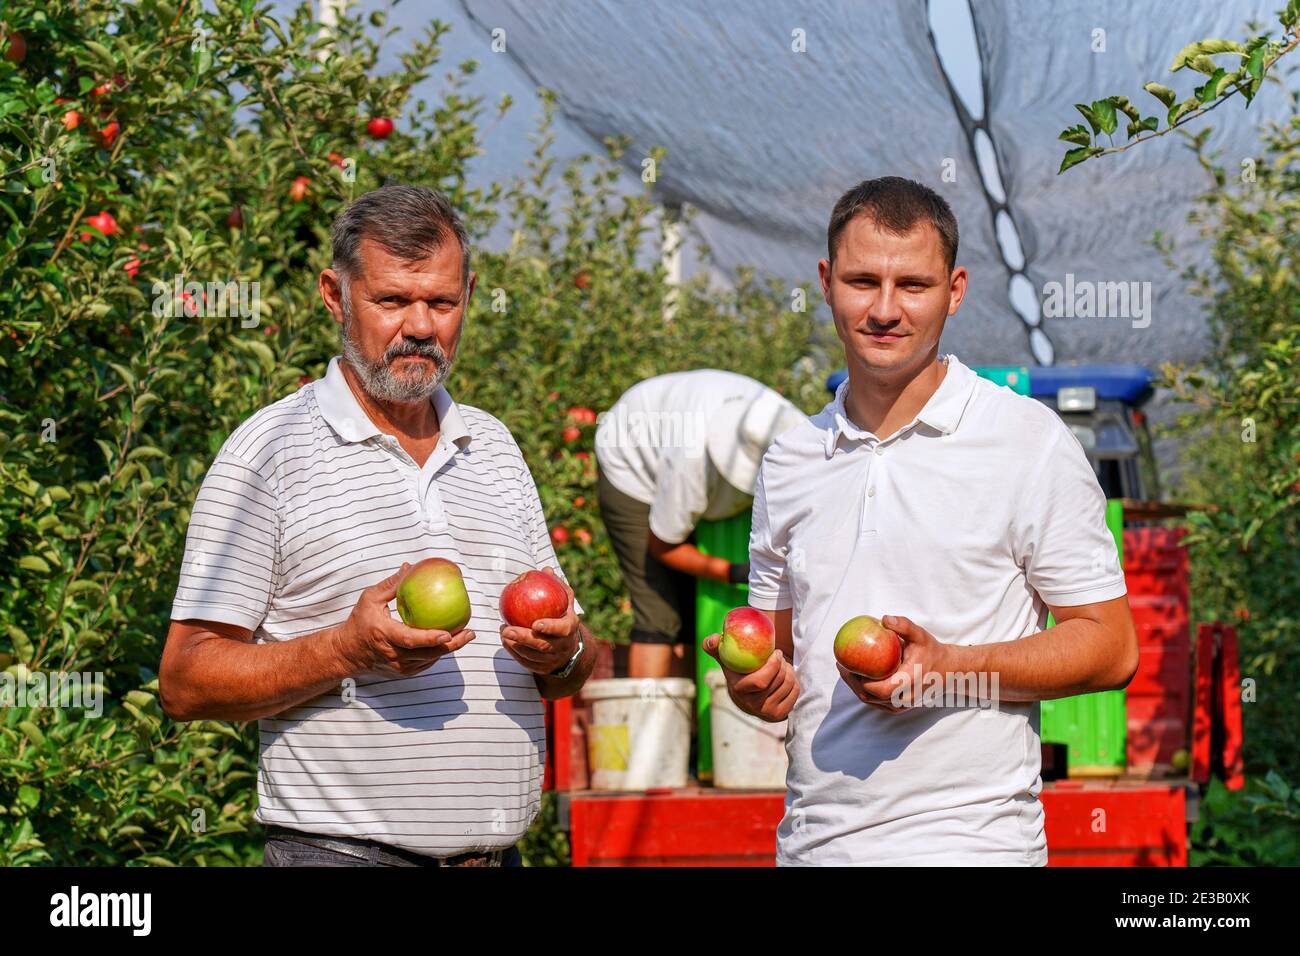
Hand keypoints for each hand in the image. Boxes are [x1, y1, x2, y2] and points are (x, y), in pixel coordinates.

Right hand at [334, 563, 475, 676]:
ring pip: (429, 660)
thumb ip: (392, 584)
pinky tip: (451, 641)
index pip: (409, 640)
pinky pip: (426, 663)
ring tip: (467, 635)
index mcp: (384, 634)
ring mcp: (398, 667)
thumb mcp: (370, 599)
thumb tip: (410, 566)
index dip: (430, 638)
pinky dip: (438, 653)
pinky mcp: (403, 672)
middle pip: (427, 654)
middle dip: (452, 645)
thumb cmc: (360, 621)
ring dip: (449, 649)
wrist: (347, 652)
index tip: (448, 632)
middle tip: (470, 632)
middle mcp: (392, 654)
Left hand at [499, 567, 580, 675]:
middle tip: (507, 629)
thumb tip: (546, 569)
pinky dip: (513, 652)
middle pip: (543, 646)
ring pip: (532, 656)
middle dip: (524, 638)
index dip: (550, 627)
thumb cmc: (561, 615)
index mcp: (570, 628)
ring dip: (514, 645)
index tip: (535, 623)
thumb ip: (556, 586)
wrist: (568, 645)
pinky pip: (526, 662)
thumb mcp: (564, 600)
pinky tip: (504, 640)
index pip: (562, 630)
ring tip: (502, 632)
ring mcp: (553, 660)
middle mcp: (564, 647)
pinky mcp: (542, 669)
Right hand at [702, 633, 797, 721]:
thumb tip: (713, 639)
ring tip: (783, 665)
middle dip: (783, 664)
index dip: (773, 665)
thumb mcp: (726, 660)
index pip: (761, 681)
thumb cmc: (738, 672)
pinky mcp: (780, 715)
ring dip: (789, 670)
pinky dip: (794, 680)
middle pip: (778, 681)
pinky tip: (786, 676)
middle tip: (780, 656)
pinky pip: (795, 692)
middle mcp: (753, 705)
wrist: (748, 696)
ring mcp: (767, 712)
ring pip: (788, 685)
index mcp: (739, 690)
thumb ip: (716, 647)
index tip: (776, 652)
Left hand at [837, 614, 956, 712]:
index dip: (858, 679)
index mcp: (908, 683)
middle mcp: (904, 698)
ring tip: (845, 670)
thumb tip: (884, 618)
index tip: (846, 663)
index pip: (877, 689)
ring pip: (872, 701)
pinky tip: (857, 677)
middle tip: (841, 665)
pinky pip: (877, 702)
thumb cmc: (931, 651)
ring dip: (856, 688)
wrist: (948, 670)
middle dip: (851, 682)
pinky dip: (865, 692)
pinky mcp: (900, 707)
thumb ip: (904, 626)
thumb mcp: (920, 635)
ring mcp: (902, 705)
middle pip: (869, 697)